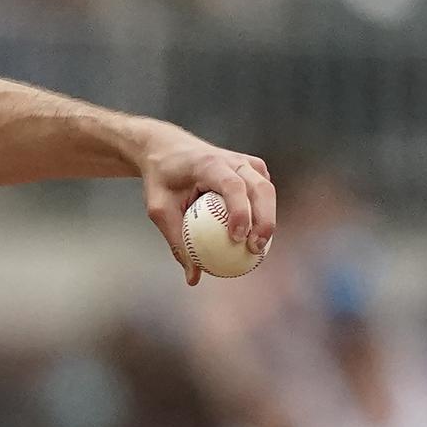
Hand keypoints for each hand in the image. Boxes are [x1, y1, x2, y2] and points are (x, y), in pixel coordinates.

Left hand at [136, 128, 275, 286]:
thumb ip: (176, 241)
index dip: (240, 212)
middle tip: (255, 249)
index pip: (233, 186)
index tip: (237, 239)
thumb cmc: (161, 180)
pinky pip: (262, 193)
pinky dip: (262, 213)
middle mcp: (233, 160)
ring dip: (267, 219)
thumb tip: (193, 278)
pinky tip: (255, 237)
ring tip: (258, 248)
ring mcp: (246, 163)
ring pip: (266, 190)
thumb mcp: (159, 210)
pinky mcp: (252, 169)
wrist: (167, 149)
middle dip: (264, 220)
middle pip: (260, 188)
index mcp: (209, 163)